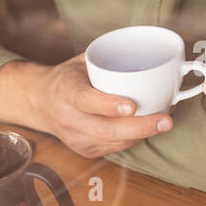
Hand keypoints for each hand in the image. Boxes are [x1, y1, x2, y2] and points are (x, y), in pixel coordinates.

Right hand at [0, 56, 172, 158]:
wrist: (39, 101)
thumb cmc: (68, 77)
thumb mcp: (81, 62)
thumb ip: (107, 60)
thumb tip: (149, 55)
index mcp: (65, 91)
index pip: (85, 100)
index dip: (109, 104)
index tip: (132, 105)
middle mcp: (68, 118)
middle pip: (106, 129)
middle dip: (140, 127)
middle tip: (166, 120)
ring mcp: (75, 138)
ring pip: (114, 142)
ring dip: (143, 134)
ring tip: (165, 122)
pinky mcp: (85, 150)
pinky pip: (115, 148)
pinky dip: (135, 138)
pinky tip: (149, 128)